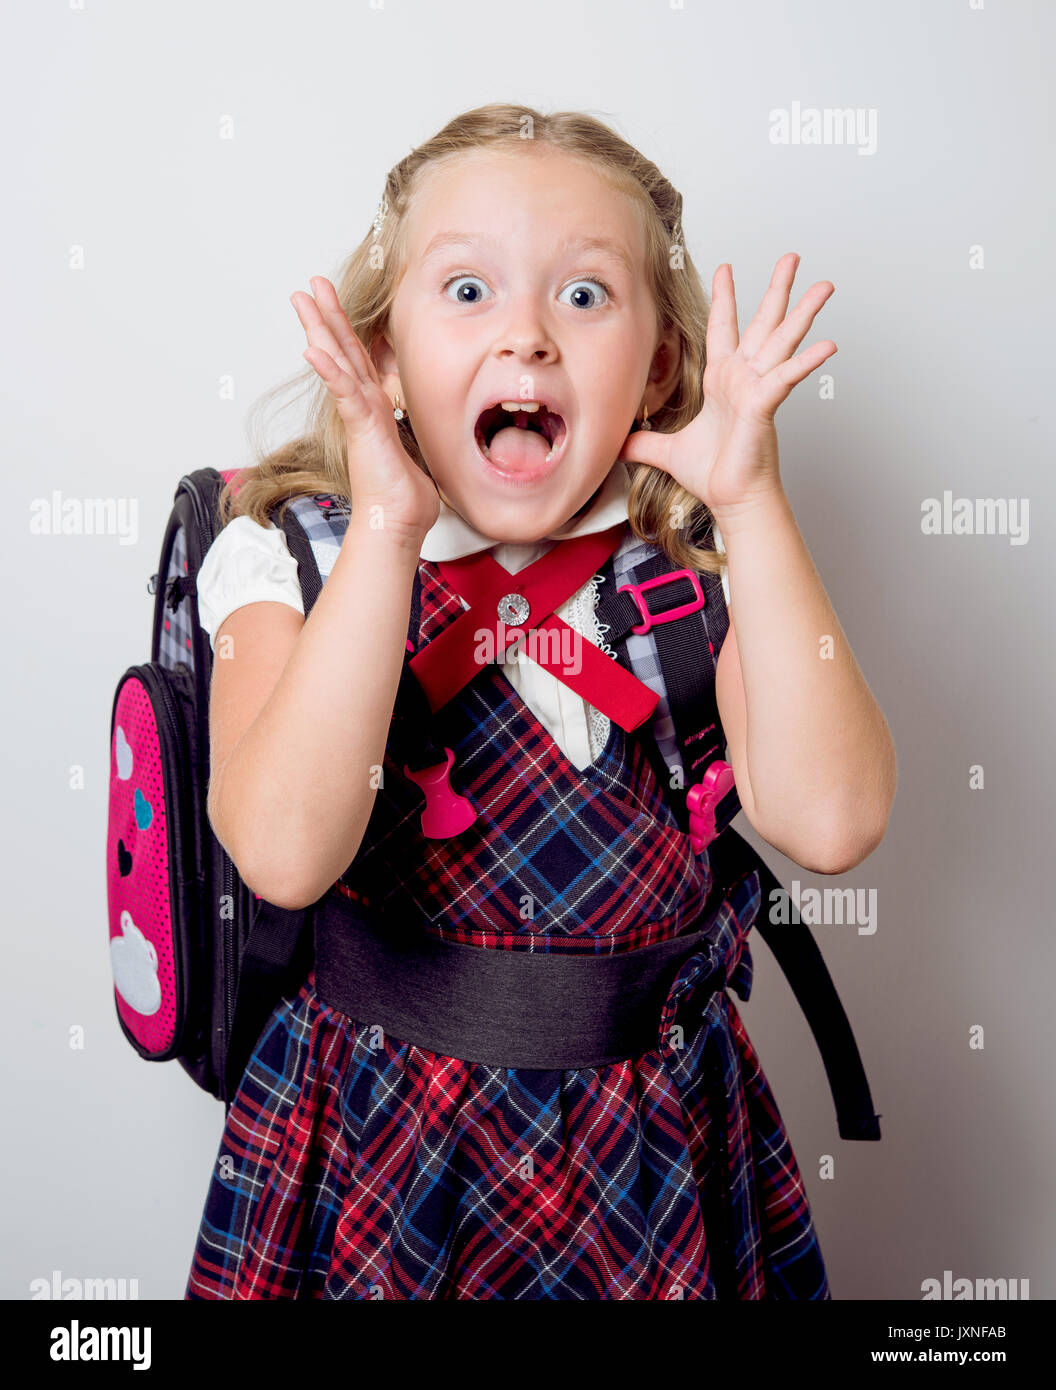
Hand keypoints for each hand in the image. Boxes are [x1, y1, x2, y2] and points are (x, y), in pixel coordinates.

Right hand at [291, 277, 440, 539]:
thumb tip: (419, 424)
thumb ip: (410, 429)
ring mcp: (359, 416)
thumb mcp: (414, 449)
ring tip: (303, 300)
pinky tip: (314, 349)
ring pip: (338, 363)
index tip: (333, 303)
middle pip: (341, 351)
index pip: (358, 360)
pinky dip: (330, 371)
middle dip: (326, 316)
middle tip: (308, 286)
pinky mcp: (362, 428)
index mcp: (375, 408)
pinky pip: (345, 393)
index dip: (346, 330)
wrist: (397, 523)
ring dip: (321, 329)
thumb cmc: (406, 496)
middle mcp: (363, 407)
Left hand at [618, 253, 835, 521]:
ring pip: (783, 340)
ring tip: (824, 285)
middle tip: (791, 257)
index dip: (724, 297)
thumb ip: (643, 442)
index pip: (723, 328)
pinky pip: (787, 378)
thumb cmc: (712, 475)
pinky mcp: (765, 406)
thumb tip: (618, 443)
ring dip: (804, 312)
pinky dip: (807, 362)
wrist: (730, 499)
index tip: (725, 267)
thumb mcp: (666, 451)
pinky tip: (829, 344)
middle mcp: (745, 378)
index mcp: (723, 380)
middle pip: (764, 322)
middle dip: (776, 289)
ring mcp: (758, 389)